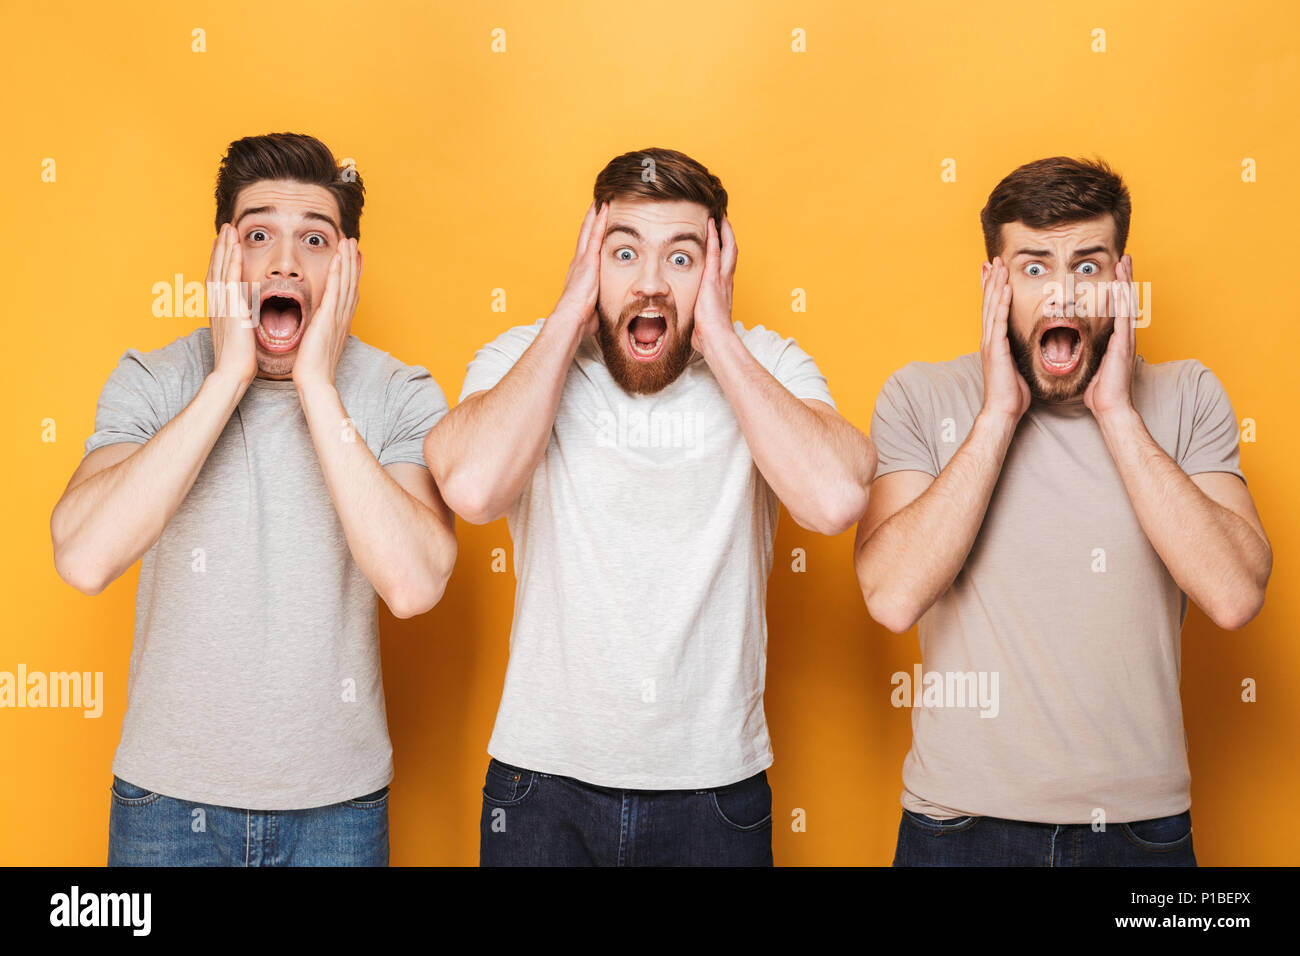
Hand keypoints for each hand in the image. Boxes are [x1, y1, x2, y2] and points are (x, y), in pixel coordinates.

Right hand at [206, 223, 256, 386]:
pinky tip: (234, 246)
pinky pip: (229, 278)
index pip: (218, 278)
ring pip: (221, 268)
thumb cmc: (239, 359)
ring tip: (229, 229)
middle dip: (220, 248)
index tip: (222, 244)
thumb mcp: (239, 334)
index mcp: (219, 309)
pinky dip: (231, 260)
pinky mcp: (230, 307)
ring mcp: (221, 304)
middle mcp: (217, 303)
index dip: (219, 260)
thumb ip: (241, 319)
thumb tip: (247, 313)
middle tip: (224, 229)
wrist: (233, 373)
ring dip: (225, 247)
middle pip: (216, 268)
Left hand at [293, 237, 360, 389]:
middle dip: (352, 262)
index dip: (351, 274)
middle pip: (351, 284)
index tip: (352, 259)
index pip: (348, 293)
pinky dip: (338, 273)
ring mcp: (337, 317)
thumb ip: (318, 330)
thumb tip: (315, 324)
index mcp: (340, 323)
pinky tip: (338, 259)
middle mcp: (343, 318)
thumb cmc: (312, 368)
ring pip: (346, 283)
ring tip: (348, 243)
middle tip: (353, 243)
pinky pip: (335, 291)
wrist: (314, 381)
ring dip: (347, 261)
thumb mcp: (317, 344)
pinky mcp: (329, 318)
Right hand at [549, 201, 607, 337]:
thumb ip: (600, 301)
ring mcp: (583, 259)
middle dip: (591, 218)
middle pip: (586, 234)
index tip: (596, 223)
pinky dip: (599, 221)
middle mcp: (579, 262)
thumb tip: (610, 311)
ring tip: (601, 198)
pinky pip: (595, 235)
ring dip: (595, 214)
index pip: (587, 248)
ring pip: (589, 230)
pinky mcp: (588, 260)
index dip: (591, 234)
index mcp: (581, 272)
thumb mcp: (593, 306)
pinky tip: (604, 208)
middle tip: (597, 202)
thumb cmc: (581, 318)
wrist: (572, 318)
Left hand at [691, 216, 737, 356]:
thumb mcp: (701, 320)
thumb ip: (696, 315)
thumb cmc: (708, 334)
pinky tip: (711, 224)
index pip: (725, 265)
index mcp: (723, 290)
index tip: (721, 240)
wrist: (716, 338)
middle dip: (728, 235)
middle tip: (724, 220)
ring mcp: (722, 278)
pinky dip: (714, 237)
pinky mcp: (714, 278)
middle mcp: (726, 281)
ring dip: (724, 231)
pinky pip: (716, 252)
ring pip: (728, 248)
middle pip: (732, 252)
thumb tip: (687, 323)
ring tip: (719, 217)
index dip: (725, 251)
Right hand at [980, 256, 1029, 421]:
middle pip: (989, 303)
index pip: (993, 310)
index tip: (994, 273)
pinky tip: (1003, 288)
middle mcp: (989, 339)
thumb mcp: (1017, 366)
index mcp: (994, 342)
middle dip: (991, 280)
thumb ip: (1018, 351)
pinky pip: (998, 320)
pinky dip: (1000, 302)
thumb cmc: (1012, 393)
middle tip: (993, 260)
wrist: (1003, 409)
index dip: (992, 290)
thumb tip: (1027, 344)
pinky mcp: (995, 348)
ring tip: (998, 266)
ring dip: (994, 285)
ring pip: (991, 307)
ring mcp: (990, 342)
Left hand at [1084, 254, 1135, 419]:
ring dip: (1126, 282)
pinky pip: (1123, 317)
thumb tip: (1075, 344)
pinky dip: (1122, 301)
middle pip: (1125, 300)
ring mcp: (1125, 339)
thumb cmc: (1099, 389)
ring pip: (1127, 304)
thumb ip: (1087, 350)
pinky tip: (1121, 286)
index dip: (1117, 288)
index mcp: (1115, 338)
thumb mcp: (1090, 363)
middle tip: (1125, 258)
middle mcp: (1124, 335)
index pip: (1116, 307)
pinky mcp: (1122, 345)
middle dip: (1125, 278)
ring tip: (1125, 263)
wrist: (1109, 406)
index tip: (1115, 271)